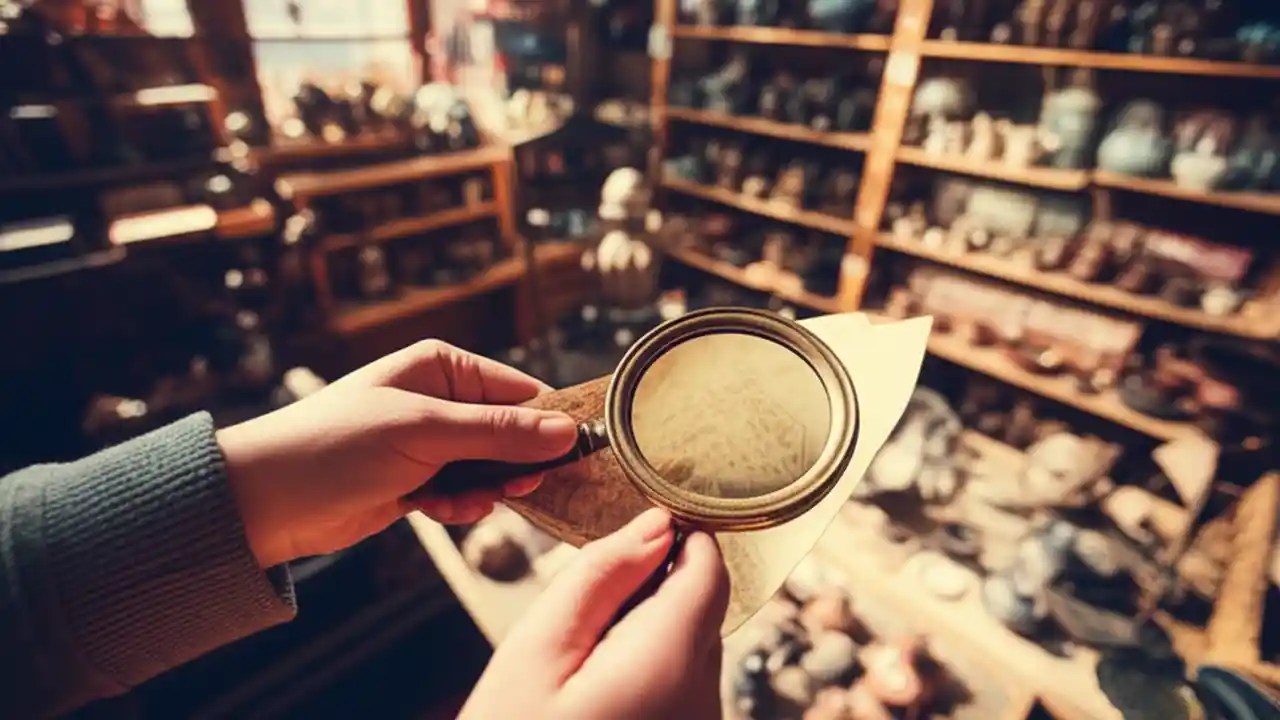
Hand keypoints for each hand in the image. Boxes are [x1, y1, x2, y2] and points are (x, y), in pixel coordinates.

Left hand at [217, 340, 577, 567]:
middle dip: (516, 463)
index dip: (548, 423)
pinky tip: (440, 513)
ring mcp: (430, 444)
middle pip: (511, 433)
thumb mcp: (424, 431)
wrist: (266, 501)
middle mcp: (441, 400)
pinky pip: (463, 494)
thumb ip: (498, 433)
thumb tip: (565, 432)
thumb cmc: (336, 445)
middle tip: (518, 487)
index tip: (572, 455)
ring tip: (465, 501)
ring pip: (490, 469)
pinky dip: (459, 507)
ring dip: (486, 490)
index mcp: (443, 367)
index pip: (520, 391)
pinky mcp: (417, 482)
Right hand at [462, 509, 729, 719]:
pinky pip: (681, 686)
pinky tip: (593, 694)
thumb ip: (601, 577)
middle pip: (701, 608)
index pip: (709, 570)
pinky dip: (646, 671)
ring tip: (579, 666)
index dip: (678, 537)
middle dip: (651, 590)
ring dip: (646, 634)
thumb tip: (656, 524)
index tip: (633, 532)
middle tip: (581, 616)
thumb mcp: (536, 652)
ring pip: (691, 647)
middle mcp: (702, 700)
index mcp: (668, 663)